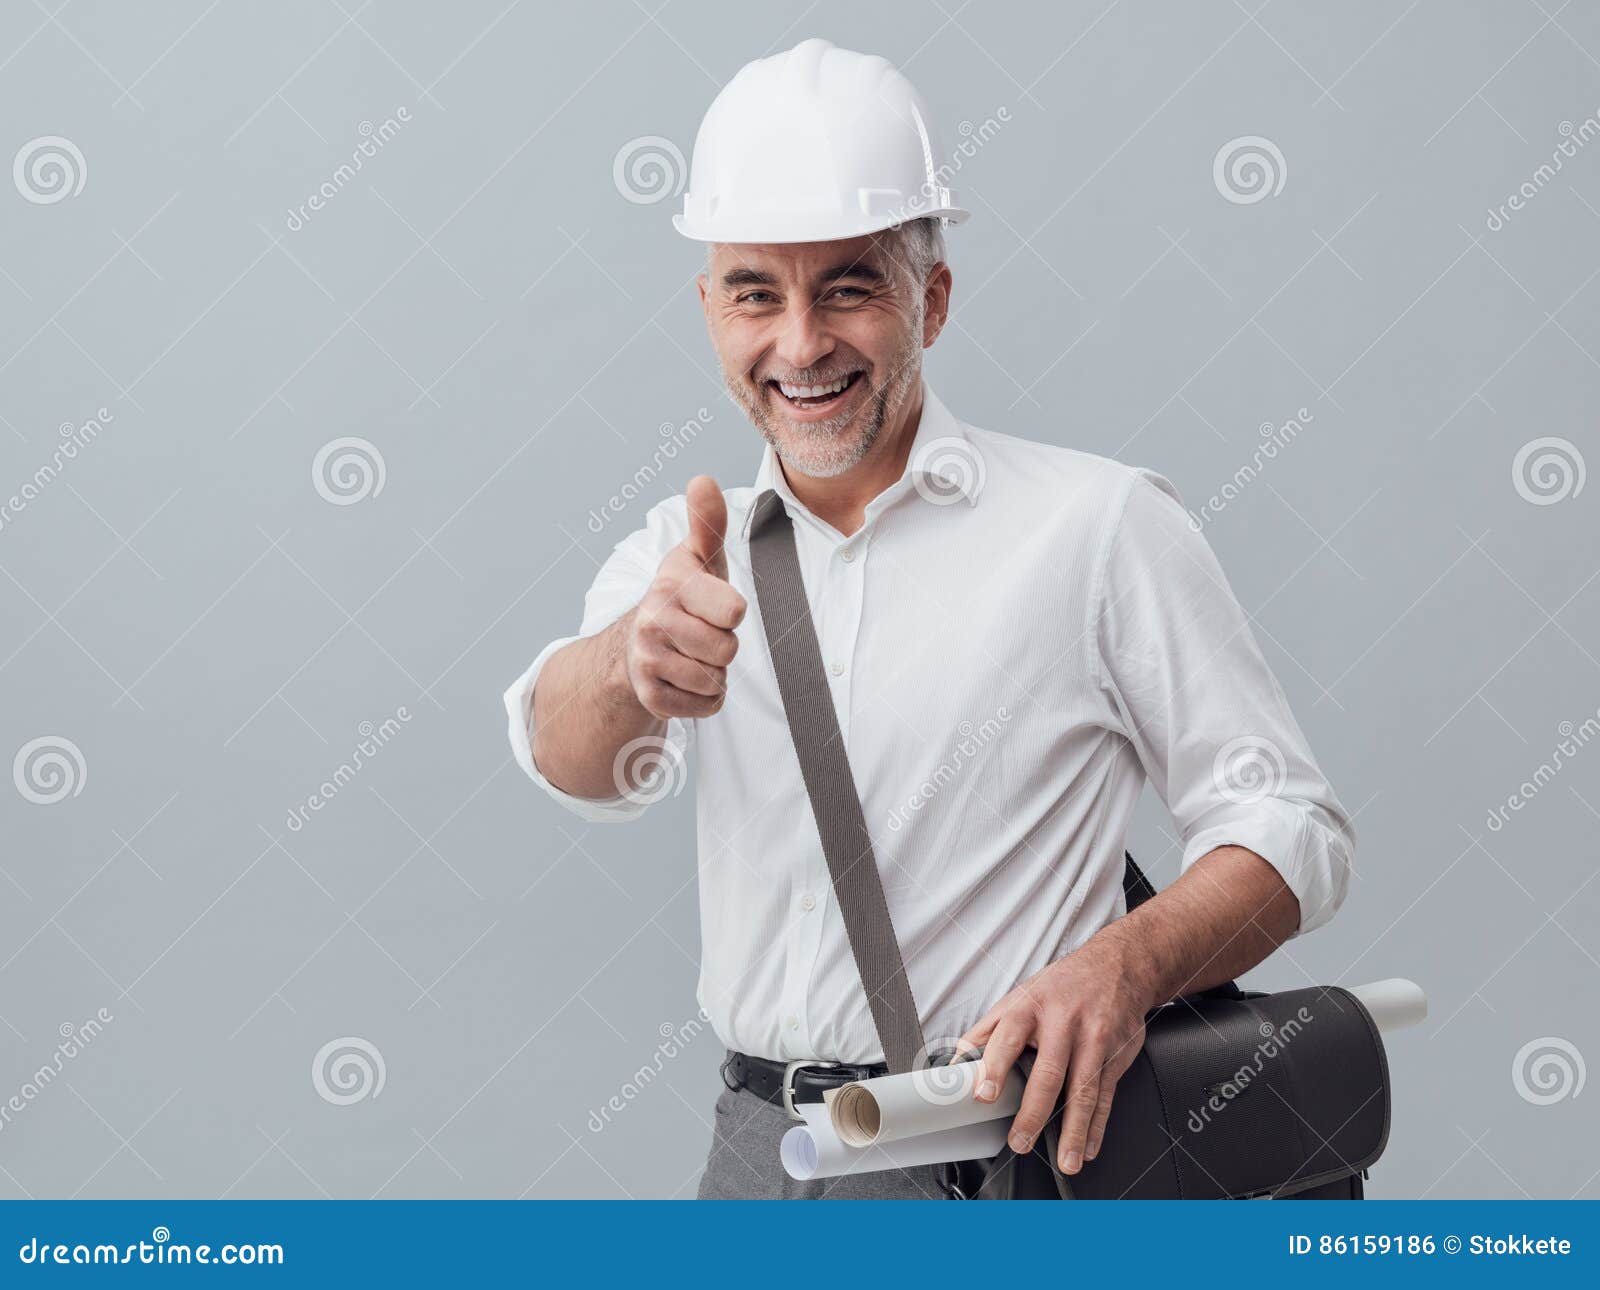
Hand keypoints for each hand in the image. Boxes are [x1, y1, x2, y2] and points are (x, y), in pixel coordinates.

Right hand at [625, 475, 746, 719]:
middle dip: (724, 646)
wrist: (639, 644)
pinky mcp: (650, 696)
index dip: (732, 611)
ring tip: (694, 654)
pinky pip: (705, 707)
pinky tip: (686, 678)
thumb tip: (702, 479)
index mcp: (671, 584)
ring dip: (715, 672)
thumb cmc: (685, 596)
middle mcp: (652, 620)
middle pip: (726, 650)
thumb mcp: (699, 558)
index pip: (733, 610)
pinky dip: (705, 698)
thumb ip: (707, 522)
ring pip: (716, 681)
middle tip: (704, 633)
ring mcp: (648, 660)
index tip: (714, 605)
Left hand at [959, 929, 1152, 1174]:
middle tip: (1020, 1142)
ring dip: (1075, 1131)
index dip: (994, 1067)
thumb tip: (956, 1064)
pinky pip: (1106, 1094)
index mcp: (1030, 1007)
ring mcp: (1093, 1039)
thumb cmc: (1061, 986)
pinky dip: (1098, 1126)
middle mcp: (1063, 1023)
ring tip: (1066, 1160)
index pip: (1008, 1038)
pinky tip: (1089, 1147)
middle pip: (1048, 1072)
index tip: (984, 1095)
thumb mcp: (1019, 997)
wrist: (1116, 967)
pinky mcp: (1116, 1053)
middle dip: (1033, 1113)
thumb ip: (987, 1031)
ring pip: (1083, 1089)